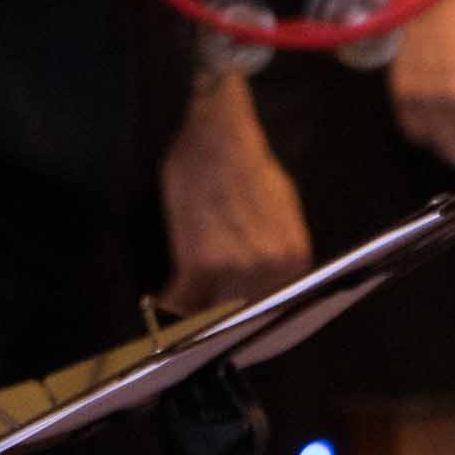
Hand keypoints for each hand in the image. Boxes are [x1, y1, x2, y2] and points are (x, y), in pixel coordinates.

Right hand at [157, 77, 311, 313]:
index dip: (248, 312)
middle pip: (242, 312)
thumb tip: (270, 277)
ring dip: (194, 312)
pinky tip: (159, 301)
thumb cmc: (246, 164)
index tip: (231, 319)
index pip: (274, 305)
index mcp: (295, 259)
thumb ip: (278, 249)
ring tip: (179, 311)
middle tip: (201, 314)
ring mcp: (236, 269)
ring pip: (212, 310)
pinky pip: (182, 299)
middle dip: (221, 314)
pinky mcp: (200, 263)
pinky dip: (169, 302)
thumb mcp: (283, 208)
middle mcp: (271, 270)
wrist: (216, 135)